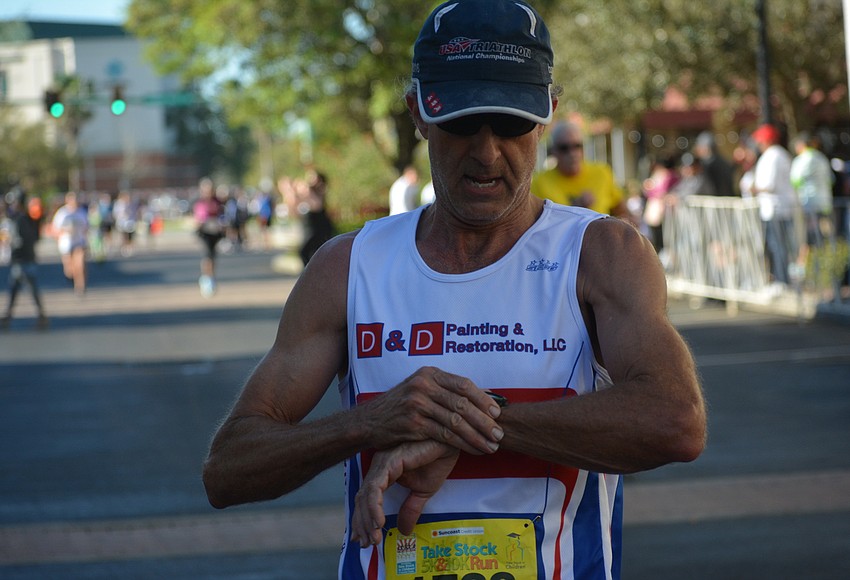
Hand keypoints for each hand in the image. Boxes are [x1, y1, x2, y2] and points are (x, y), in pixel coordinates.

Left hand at [351, 440, 458, 546]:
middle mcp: (378, 468)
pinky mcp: (389, 462)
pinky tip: (379, 523)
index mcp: (384, 474)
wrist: (449, 442)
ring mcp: (382, 463)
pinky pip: (375, 487)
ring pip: (365, 495)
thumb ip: (411, 509)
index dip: (363, 521)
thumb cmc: (436, 459)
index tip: (365, 541)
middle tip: (367, 544)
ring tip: (374, 539)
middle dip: (362, 524)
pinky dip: (374, 506)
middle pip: (361, 499)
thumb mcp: (423, 491)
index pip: (366, 500)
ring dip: (367, 519)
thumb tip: (404, 532)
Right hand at [360, 366, 502, 455]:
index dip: (483, 399)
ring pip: (456, 421)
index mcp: (429, 374)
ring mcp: (418, 404)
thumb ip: (445, 390)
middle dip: (485, 421)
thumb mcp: (420, 388)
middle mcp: (424, 385)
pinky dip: (463, 444)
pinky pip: (445, 435)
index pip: (463, 384)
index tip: (497, 412)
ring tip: (491, 446)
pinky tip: (473, 450)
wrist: (370, 421)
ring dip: (477, 435)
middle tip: (499, 433)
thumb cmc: (400, 406)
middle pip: (463, 403)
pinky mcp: (414, 424)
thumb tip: (482, 396)